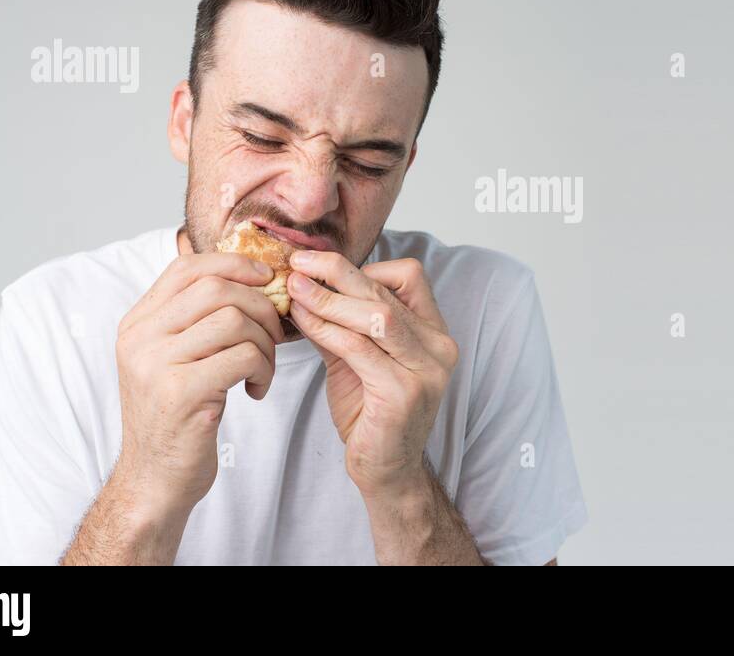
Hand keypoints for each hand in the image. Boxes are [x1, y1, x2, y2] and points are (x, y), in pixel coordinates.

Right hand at [113, 252, 283, 518]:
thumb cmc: (176, 416)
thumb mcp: (173, 359)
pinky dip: (264, 369)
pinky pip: (243, 356)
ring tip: (263, 368)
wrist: (154, 479)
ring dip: (265, 343)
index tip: (266, 279)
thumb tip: (247, 274)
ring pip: (235, 320)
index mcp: (137, 323)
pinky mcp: (181, 392)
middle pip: (216, 288)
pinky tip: (256, 389)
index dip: (234, 264)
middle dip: (260, 306)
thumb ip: (194, 319)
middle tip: (274, 335)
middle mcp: (140, 338)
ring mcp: (156, 364)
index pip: (187, 268)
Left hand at [286, 254, 458, 503]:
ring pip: (376, 316)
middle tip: (297, 263)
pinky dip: (326, 329)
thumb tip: (303, 284)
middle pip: (386, 292)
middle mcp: (439, 347)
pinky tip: (303, 321)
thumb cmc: (371, 413)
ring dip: (328, 298)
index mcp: (434, 333)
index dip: (366, 266)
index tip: (322, 264)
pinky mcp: (404, 392)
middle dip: (337, 273)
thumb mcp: (356, 358)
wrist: (384, 469)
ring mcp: (427, 371)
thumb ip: (340, 323)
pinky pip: (359, 348)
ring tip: (293, 289)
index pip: (410, 276)